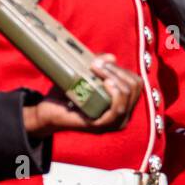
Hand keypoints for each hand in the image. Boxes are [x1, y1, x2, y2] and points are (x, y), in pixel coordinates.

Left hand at [22, 54, 141, 136]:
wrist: (48, 111)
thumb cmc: (69, 93)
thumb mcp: (88, 76)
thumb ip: (100, 66)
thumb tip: (111, 58)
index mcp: (124, 105)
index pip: (137, 84)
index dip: (123, 70)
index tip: (104, 62)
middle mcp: (123, 117)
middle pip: (135, 87)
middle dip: (117, 71)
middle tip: (97, 65)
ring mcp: (113, 123)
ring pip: (127, 95)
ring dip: (113, 77)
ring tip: (97, 70)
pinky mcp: (101, 126)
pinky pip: (117, 109)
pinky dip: (113, 93)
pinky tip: (106, 83)